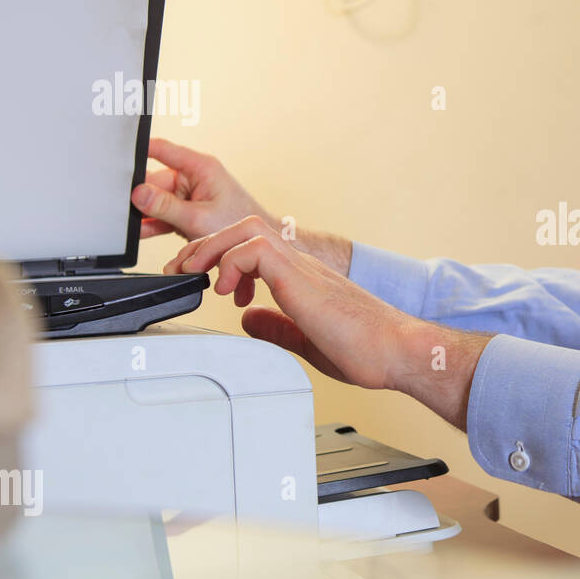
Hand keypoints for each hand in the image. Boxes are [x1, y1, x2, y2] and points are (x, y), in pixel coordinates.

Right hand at [133, 138, 274, 241]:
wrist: (251, 247)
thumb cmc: (238, 226)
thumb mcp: (198, 218)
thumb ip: (165, 206)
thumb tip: (138, 193)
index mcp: (199, 167)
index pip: (161, 150)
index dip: (138, 149)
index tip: (115, 154)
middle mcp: (193, 176)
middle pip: (154, 180)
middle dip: (140, 195)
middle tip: (123, 208)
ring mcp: (188, 194)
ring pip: (156, 200)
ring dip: (145, 213)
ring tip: (132, 225)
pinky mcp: (186, 210)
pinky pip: (163, 213)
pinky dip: (153, 223)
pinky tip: (141, 231)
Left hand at [165, 216, 492, 429]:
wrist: (397, 351)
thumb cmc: (367, 350)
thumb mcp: (306, 341)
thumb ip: (277, 327)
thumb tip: (250, 322)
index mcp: (301, 279)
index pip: (253, 247)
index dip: (219, 256)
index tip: (202, 277)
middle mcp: (301, 266)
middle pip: (242, 227)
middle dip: (203, 244)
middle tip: (182, 267)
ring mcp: (303, 267)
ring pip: (246, 229)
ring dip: (210, 246)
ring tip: (195, 270)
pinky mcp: (302, 277)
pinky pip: (256, 248)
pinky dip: (230, 262)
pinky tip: (225, 288)